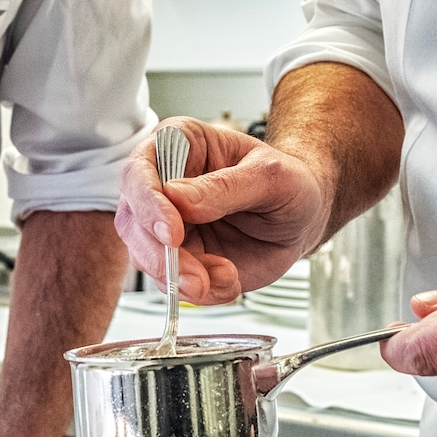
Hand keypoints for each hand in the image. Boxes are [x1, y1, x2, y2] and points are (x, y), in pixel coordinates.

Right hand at [113, 118, 332, 303]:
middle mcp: (165, 184)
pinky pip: (172, 282)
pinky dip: (199, 291)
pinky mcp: (180, 257)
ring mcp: (168, 224)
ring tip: (224, 277)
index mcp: (180, 145)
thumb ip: (224, 187)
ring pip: (146, 256)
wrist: (304, 218)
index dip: (148, 203)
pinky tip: (228, 281)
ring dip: (181, 278)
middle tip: (195, 275)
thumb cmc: (289, 182)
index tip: (172, 233)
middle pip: (133, 220)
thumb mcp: (270, 176)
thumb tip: (177, 198)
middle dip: (161, 255)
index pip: (140, 170)